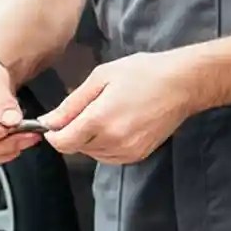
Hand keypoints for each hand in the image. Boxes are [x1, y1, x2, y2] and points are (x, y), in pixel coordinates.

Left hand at [40, 51, 199, 163]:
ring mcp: (127, 151)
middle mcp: (113, 141)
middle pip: (76, 148)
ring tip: (104, 114)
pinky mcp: (138, 156)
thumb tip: (49, 121)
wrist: (182, 84)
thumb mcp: (100, 78)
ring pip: (92, 153)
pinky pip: (108, 156)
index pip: (62, 142)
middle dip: (72, 132)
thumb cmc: (142, 73)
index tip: (53, 123)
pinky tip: (115, 125)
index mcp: (100, 120)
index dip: (53, 134)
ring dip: (88, 139)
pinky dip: (104, 144)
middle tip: (85, 109)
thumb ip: (71, 104)